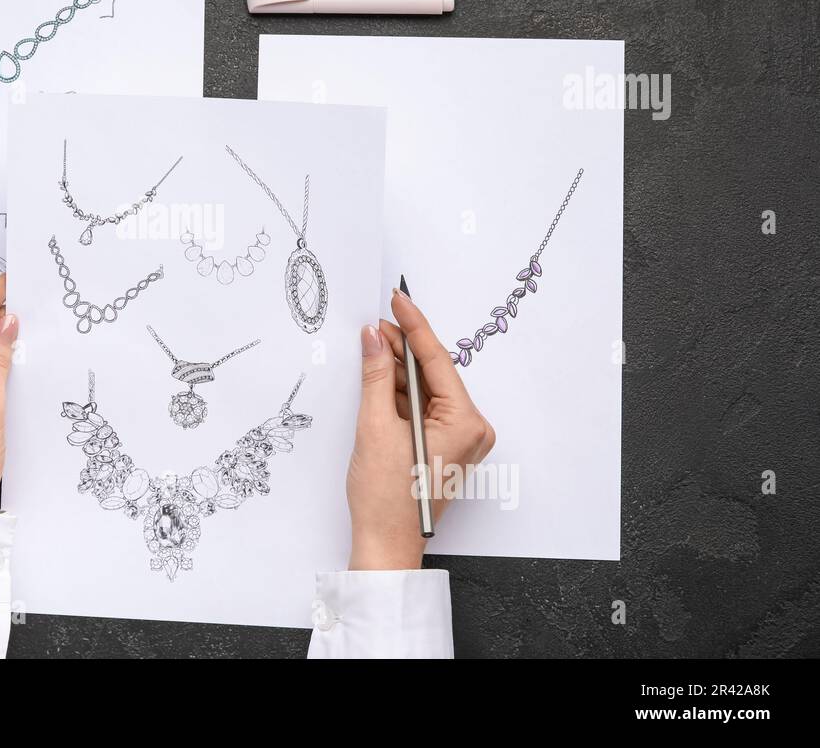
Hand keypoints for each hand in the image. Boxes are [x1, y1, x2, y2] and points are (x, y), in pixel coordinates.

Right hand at [347, 287, 495, 569]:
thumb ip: (376, 376)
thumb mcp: (375, 426)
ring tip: (371, 344)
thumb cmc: (387, 498)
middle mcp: (471, 428)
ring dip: (398, 369)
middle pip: (433, 372)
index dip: (414, 326)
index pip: (436, 360)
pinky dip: (400, 392)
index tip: (398, 299)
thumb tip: (373, 338)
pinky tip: (379, 374)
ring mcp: (459, 438)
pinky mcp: (443, 445)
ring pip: (426, 389)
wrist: (386, 543)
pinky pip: (423, 407)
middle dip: (403, 346)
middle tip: (375, 322)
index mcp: (466, 422)